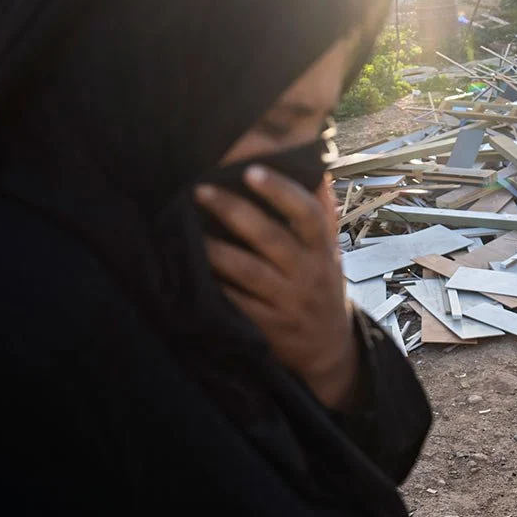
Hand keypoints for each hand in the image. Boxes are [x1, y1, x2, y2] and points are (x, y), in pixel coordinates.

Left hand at [196, 165, 358, 409]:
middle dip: (234, 211)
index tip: (251, 170)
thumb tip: (313, 167)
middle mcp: (308, 275)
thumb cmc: (321, 288)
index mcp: (323, 251)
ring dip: (216, 250)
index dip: (281, 191)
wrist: (329, 348)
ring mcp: (288, 302)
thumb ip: (320, 213)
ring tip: (187, 229)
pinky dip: (215, 287)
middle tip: (201, 190)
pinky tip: (192, 269)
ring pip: (248, 271)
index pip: (307, 215)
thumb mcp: (330, 253)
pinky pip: (237, 303)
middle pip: (271, 238)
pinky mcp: (269, 327)